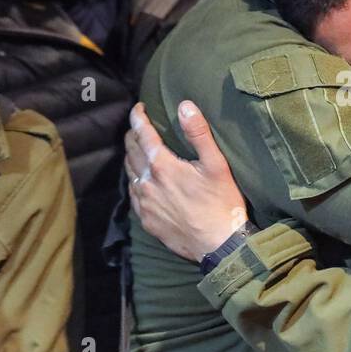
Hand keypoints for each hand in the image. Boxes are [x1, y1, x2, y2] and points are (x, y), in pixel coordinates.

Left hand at [125, 101, 248, 260]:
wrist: (218, 245)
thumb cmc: (222, 203)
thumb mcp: (216, 165)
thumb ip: (198, 133)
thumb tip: (185, 106)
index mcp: (163, 166)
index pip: (143, 134)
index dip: (138, 117)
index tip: (138, 107)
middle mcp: (147, 183)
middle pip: (131, 152)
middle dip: (132, 135)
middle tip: (137, 126)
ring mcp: (144, 204)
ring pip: (129, 173)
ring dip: (131, 157)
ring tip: (137, 150)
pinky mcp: (146, 220)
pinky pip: (132, 195)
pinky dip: (133, 181)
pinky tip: (140, 181)